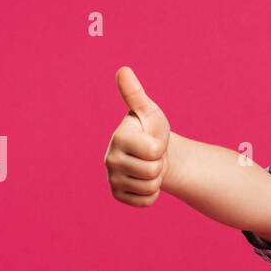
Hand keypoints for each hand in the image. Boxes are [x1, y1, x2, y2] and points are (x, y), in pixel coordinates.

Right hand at [104, 66, 171, 206]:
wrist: (154, 155)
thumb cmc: (152, 130)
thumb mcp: (149, 112)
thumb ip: (135, 94)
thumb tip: (123, 70)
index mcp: (119, 137)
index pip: (154, 151)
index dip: (160, 146)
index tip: (152, 139)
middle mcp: (110, 159)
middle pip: (153, 171)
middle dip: (159, 163)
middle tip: (151, 155)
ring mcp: (112, 179)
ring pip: (150, 187)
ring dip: (156, 178)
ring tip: (148, 166)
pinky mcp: (118, 195)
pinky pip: (146, 201)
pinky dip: (151, 193)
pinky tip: (144, 180)